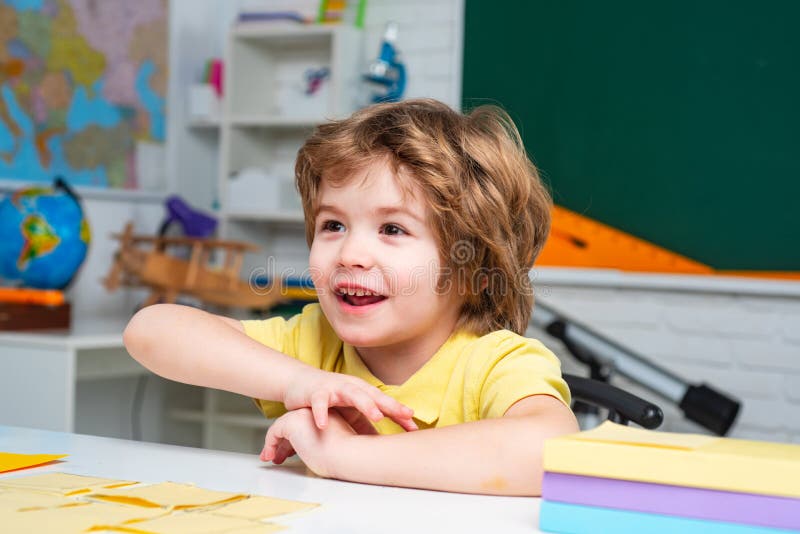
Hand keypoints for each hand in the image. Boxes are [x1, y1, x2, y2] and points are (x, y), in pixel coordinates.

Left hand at [260, 408, 361, 477]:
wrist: (348, 454)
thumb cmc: (348, 457)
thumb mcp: (337, 449)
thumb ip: (327, 449)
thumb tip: (322, 460)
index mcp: (328, 418)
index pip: (307, 427)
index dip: (298, 440)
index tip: (292, 453)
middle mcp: (315, 414)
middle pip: (293, 427)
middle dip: (284, 443)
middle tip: (280, 456)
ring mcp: (303, 415)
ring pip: (282, 428)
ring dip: (274, 444)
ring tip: (269, 456)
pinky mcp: (293, 422)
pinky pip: (274, 432)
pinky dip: (269, 444)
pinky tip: (269, 455)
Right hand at [283, 368, 416, 431]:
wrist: (300, 382)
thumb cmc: (330, 398)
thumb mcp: (350, 413)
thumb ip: (366, 426)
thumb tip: (384, 446)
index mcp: (363, 392)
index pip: (384, 403)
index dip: (399, 414)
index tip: (414, 427)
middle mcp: (352, 387)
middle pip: (373, 395)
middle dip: (389, 405)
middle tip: (404, 415)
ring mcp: (334, 387)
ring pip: (352, 393)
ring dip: (365, 403)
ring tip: (376, 415)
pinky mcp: (315, 392)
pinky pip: (319, 402)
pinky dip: (321, 413)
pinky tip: (324, 425)